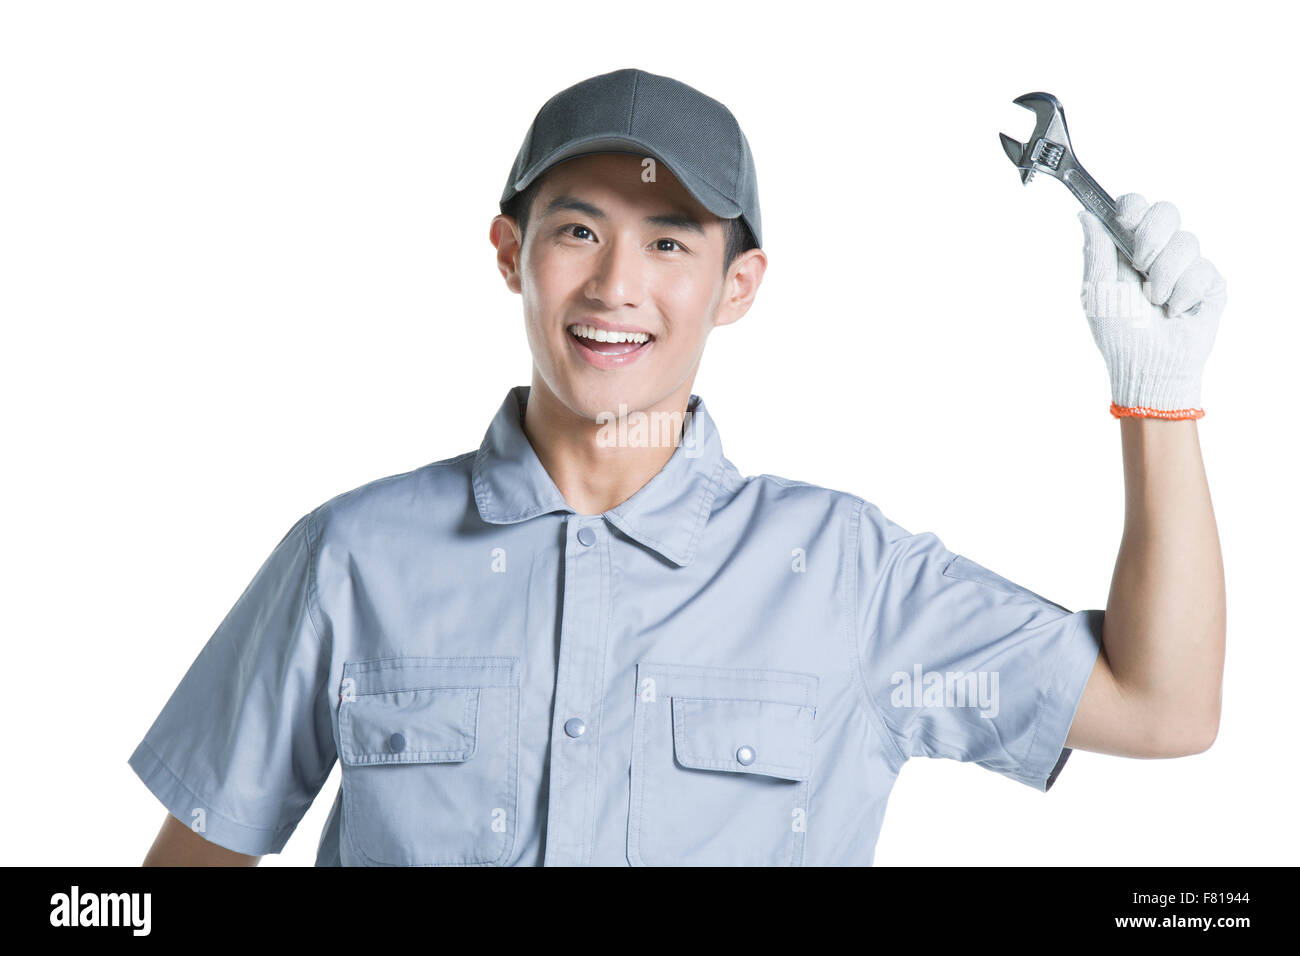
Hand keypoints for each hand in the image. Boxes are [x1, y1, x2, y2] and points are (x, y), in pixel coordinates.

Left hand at [1078, 194, 1225, 419]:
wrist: (1149, 366)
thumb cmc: (1119, 334)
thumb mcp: (1098, 291)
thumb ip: (1096, 251)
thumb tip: (1085, 214)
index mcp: (1129, 249)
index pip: (1136, 207)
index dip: (1133, 208)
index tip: (1126, 222)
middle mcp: (1159, 252)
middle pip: (1167, 211)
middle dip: (1152, 238)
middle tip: (1140, 266)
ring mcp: (1187, 265)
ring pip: (1186, 241)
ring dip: (1164, 277)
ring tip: (1156, 302)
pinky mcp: (1210, 282)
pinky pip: (1203, 269)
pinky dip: (1184, 295)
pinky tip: (1177, 312)